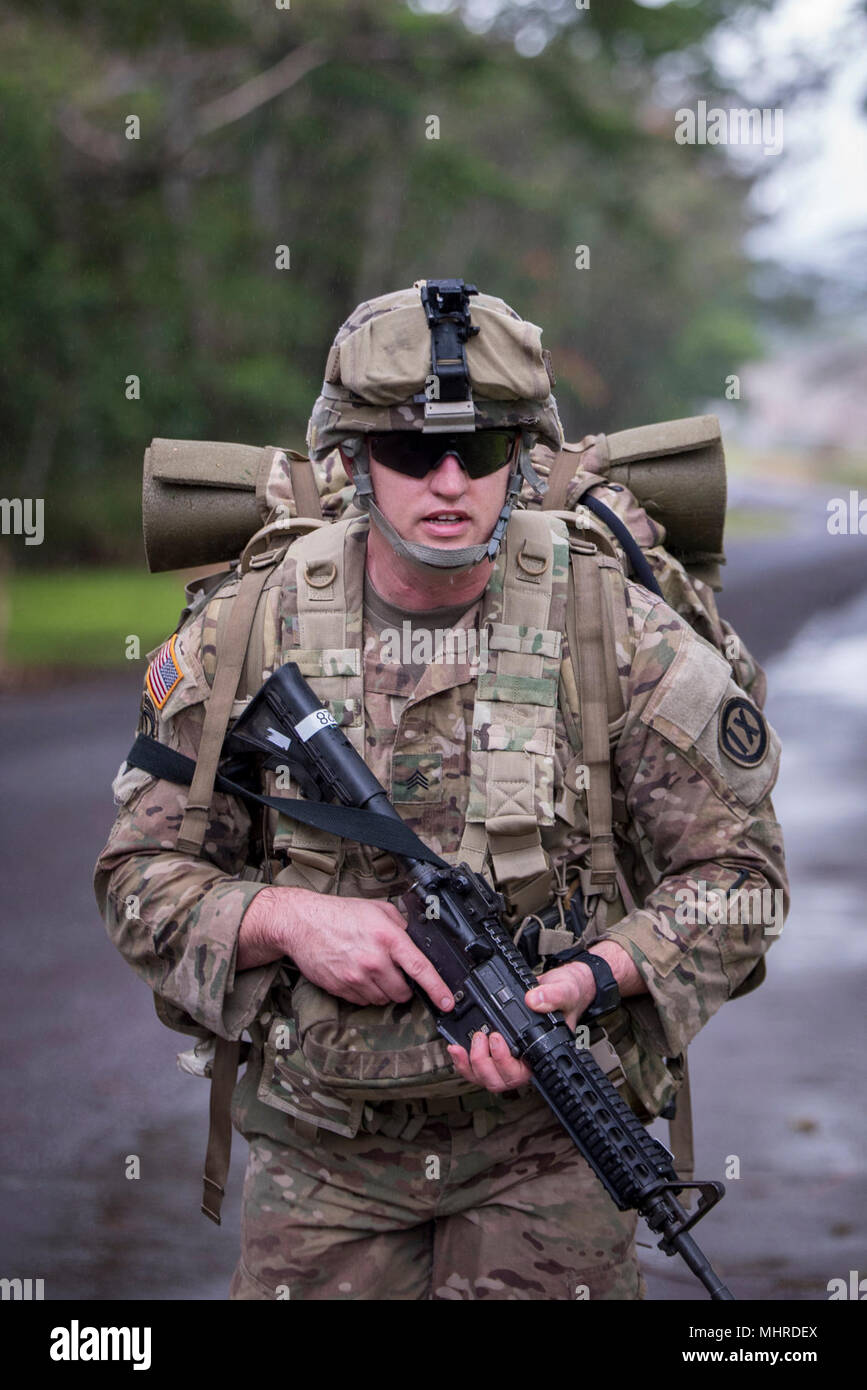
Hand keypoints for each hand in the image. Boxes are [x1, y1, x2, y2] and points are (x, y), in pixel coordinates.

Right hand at [237, 884, 453, 1011]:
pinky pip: (364, 1002)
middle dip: (405, 987)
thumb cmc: (339, 914)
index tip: (448, 1002)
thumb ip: (400, 926)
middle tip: (395, 973)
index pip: (420, 968)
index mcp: (387, 937)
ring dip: (385, 990)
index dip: (438, 988)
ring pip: (384, 1000)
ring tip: (372, 970)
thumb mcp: (377, 909)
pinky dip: (367, 993)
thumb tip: (416, 942)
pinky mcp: (341, 988)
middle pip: (403, 992)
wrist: (302, 923)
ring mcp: (356, 977)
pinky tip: (358, 975)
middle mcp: (374, 960)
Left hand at [446, 959, 597, 1091]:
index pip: (521, 1073)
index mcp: (541, 1054)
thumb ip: (552, 996)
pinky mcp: (494, 1048)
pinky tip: (456, 1046)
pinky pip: (476, 1066)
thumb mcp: (565, 991)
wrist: (562, 985)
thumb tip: (533, 1001)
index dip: (503, 1063)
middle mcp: (523, 1060)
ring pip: (485, 1078)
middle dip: (484, 1063)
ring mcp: (507, 1057)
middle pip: (499, 1081)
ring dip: (470, 1065)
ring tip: (464, 1043)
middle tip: (482, 1036)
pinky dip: (463, 1060)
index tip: (497, 1039)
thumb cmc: (568, 994)